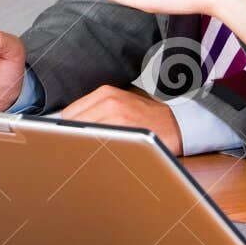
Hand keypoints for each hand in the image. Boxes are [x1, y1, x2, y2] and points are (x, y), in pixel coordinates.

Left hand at [58, 85, 184, 155]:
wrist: (177, 124)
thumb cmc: (146, 117)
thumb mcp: (119, 102)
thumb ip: (95, 109)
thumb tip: (69, 124)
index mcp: (105, 93)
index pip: (69, 112)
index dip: (70, 127)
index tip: (70, 135)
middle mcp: (109, 101)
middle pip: (73, 124)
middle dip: (76, 135)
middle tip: (84, 144)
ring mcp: (117, 117)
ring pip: (85, 135)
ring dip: (86, 143)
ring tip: (97, 148)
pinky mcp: (126, 132)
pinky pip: (100, 144)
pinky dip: (98, 150)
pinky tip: (107, 151)